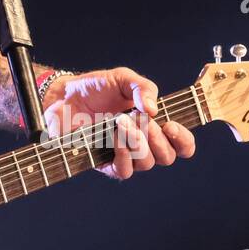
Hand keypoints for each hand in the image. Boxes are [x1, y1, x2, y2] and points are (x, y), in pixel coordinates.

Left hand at [41, 66, 194, 180]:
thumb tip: (154, 110)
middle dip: (158, 137)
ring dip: (138, 142)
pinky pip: (124, 171)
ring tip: (122, 122)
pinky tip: (115, 137)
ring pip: (146, 163)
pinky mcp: (105, 163)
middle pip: (167, 156)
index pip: (181, 145)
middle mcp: (143, 144)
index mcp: (154, 125)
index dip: (184, 140)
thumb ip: (143, 87)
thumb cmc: (96, 88)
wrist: (64, 95)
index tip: (171, 125)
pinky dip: (123, 155)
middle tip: (142, 119)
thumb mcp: (123, 78)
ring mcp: (124, 155)